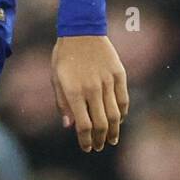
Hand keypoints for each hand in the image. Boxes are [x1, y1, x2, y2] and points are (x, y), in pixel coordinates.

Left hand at [50, 35, 128, 151]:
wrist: (82, 31)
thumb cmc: (64, 56)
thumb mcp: (56, 79)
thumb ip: (62, 103)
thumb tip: (69, 126)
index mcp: (75, 92)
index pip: (84, 126)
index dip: (85, 140)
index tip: (86, 148)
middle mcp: (93, 89)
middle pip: (100, 124)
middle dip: (99, 140)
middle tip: (97, 147)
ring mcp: (108, 82)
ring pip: (115, 115)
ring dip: (113, 131)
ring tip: (111, 140)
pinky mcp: (119, 74)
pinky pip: (124, 99)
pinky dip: (123, 113)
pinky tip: (119, 120)